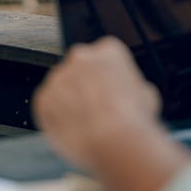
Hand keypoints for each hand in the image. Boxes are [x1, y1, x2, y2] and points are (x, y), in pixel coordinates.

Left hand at [33, 37, 189, 190]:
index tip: (111, 90)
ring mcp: (59, 77)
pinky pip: (48, 106)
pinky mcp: (43, 98)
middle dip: (86, 85)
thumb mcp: (147, 93)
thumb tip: (128, 93)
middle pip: (80, 68)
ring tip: (87, 124)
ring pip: (63, 88)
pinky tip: (74, 129)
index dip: (109, 76)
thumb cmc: (133, 118)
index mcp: (108, 49)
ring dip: (70, 101)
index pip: (105, 56)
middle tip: (97, 107)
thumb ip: (131, 85)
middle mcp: (80, 56)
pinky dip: (57, 117)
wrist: (112, 140)